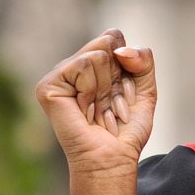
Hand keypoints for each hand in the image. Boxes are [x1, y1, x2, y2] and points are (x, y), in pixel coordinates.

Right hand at [35, 30, 156, 194]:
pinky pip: (82, 64)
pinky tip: (84, 109)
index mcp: (94, 65)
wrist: (112, 157)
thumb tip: (119, 48)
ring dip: (106, 88)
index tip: (123, 94)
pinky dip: (92, 89)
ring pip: (97, 54)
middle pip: (107, 42)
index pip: (114, 37)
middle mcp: (75, 67)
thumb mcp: (146, 89)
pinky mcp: (48, 85)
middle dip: (117, 78)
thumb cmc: (126, 129)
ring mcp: (59, 75)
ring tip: (98, 110)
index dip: (128, 66)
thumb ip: (143, 59)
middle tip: (109, 104)